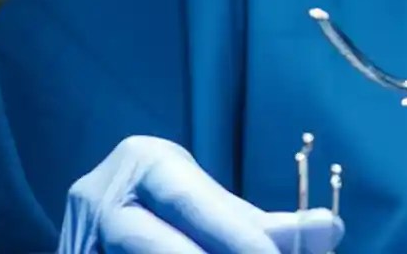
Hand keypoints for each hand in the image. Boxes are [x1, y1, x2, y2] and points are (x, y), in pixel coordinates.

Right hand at [58, 136, 343, 253]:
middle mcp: (98, 200)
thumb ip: (262, 221)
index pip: (193, 204)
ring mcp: (78, 239)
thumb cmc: (172, 203)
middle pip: (158, 245)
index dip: (236, 237)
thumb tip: (328, 229)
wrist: (108, 207)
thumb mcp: (211, 202)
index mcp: (141, 161)